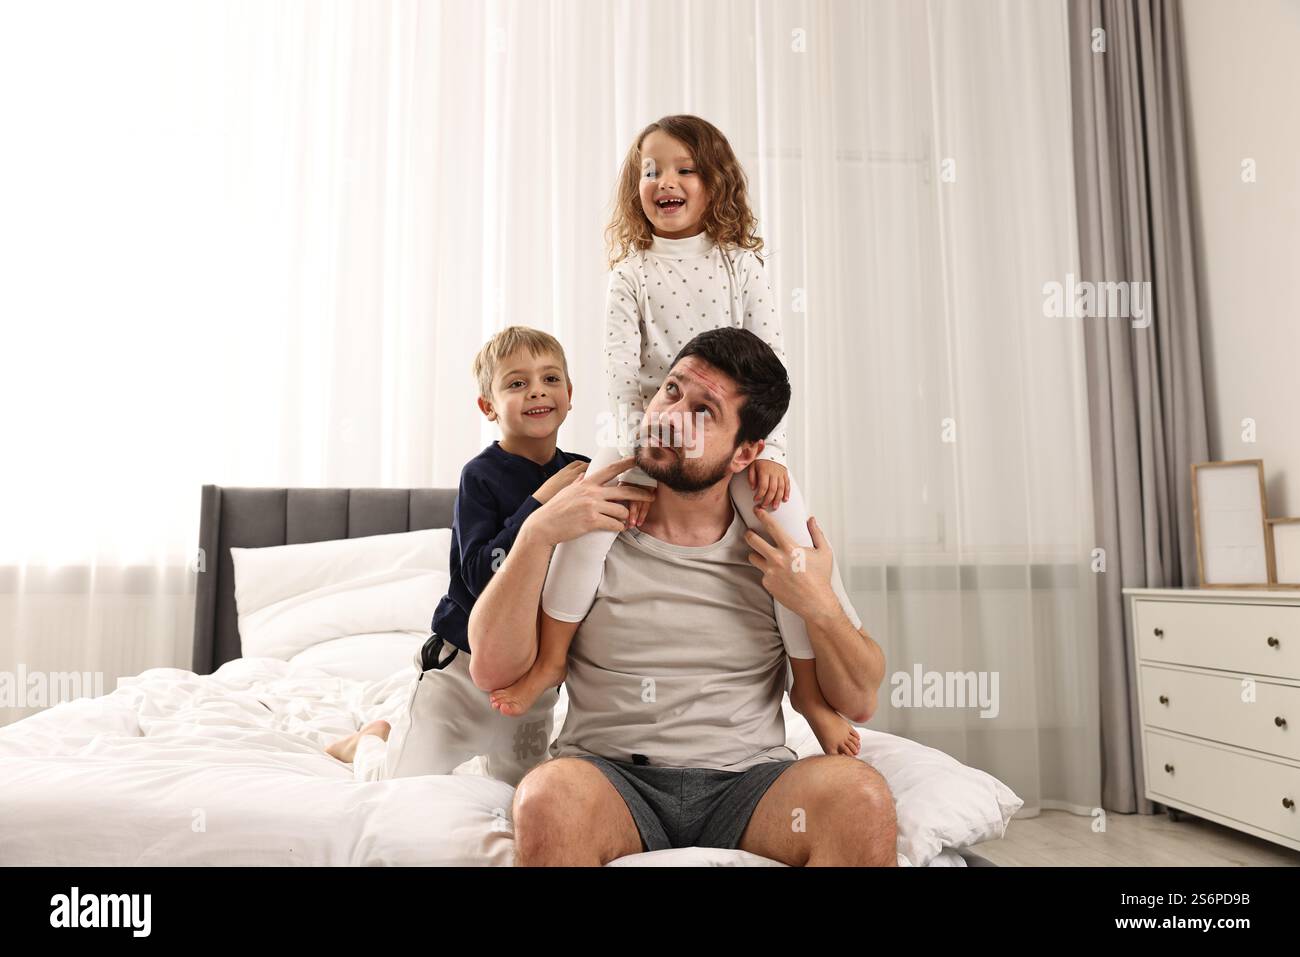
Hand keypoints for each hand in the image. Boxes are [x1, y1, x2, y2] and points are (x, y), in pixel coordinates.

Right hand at [522, 456, 654, 546]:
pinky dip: (619, 527)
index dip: (627, 463)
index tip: (639, 459)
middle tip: (651, 496)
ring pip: (622, 510)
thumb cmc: (555, 510)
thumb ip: (579, 483)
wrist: (544, 526)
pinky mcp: (592, 521)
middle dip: (642, 493)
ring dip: (626, 517)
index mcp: (587, 483)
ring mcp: (592, 506)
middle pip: (625, 490)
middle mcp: (591, 492)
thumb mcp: (567, 491)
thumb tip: (583, 475)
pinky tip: (619, 528)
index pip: (611, 470)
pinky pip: (615, 524)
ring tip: (625, 521)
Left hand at [744, 512, 838, 622]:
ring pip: (752, 557)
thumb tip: (811, 520)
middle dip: (749, 534)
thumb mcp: (824, 553)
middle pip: (753, 540)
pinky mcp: (767, 583)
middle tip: (750, 532)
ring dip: (756, 554)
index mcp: (790, 548)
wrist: (816, 602)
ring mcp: (770, 572)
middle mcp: (777, 559)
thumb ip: (817, 534)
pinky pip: (762, 573)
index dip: (762, 516)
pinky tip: (777, 575)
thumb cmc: (821, 578)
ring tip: (763, 555)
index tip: (757, 509)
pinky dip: (767, 572)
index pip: (772, 527)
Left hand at [748, 459, 789, 510]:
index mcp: (765, 471)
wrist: (771, 449)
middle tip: (764, 506)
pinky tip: (785, 499)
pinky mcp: (785, 473)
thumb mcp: (752, 465)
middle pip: (772, 489)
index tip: (755, 500)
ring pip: (781, 488)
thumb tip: (753, 488)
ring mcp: (781, 473)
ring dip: (778, 499)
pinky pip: (787, 484)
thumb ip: (751, 476)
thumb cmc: (760, 458)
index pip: (763, 486)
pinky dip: (787, 493)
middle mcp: (774, 472)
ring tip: (775, 506)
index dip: (759, 495)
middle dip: (768, 500)